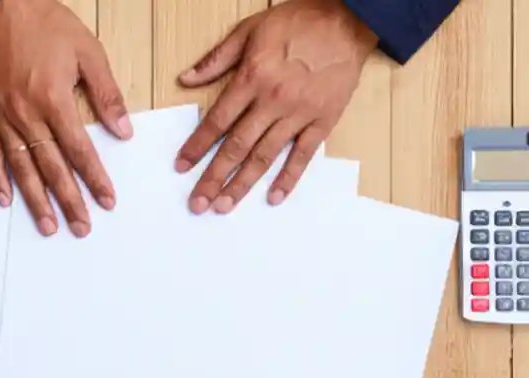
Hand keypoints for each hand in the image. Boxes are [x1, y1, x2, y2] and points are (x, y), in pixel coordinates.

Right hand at [0, 0, 131, 236]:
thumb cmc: (44, 23)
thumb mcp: (88, 51)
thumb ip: (107, 94)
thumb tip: (123, 131)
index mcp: (53, 99)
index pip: (79, 150)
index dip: (95, 178)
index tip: (108, 201)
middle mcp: (26, 114)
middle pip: (51, 168)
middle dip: (69, 201)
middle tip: (82, 227)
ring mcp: (2, 116)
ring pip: (21, 167)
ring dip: (35, 200)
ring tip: (48, 226)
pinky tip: (7, 199)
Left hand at [175, 0, 375, 212]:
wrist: (346, 20)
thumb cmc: (298, 21)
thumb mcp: (249, 30)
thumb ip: (216, 59)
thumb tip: (186, 79)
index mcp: (251, 78)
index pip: (217, 121)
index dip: (197, 146)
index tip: (182, 166)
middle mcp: (272, 101)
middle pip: (237, 147)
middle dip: (214, 178)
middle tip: (199, 203)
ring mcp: (299, 114)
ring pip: (265, 156)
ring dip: (243, 184)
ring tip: (225, 206)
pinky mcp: (323, 121)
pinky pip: (303, 155)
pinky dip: (288, 178)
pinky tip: (274, 197)